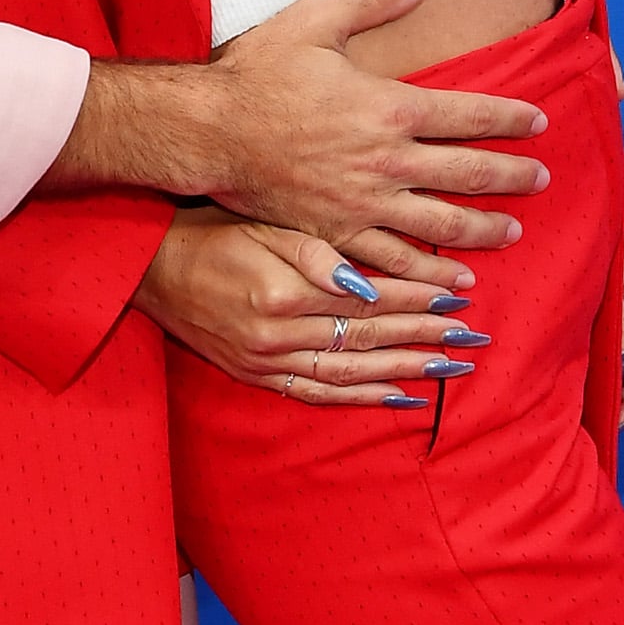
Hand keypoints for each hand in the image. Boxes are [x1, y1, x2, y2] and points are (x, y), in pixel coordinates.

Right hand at [135, 207, 486, 405]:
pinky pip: (319, 393)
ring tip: (450, 369)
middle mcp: (279, 336)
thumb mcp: (264, 225)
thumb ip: (318, 253)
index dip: (418, 296)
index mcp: (285, 292)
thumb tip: (370, 281)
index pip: (370, 297)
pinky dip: (361, 398)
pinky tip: (398, 398)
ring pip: (352, 372)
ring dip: (406, 372)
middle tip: (472, 337)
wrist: (151, 269)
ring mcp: (268, 362)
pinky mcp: (257, 377)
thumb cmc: (209, 232)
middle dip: (426, 337)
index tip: (459, 294)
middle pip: (369, 338)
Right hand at [202, 0, 549, 247]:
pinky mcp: (335, 233)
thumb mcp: (315, 19)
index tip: (538, 122)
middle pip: (469, 174)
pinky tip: (452, 278)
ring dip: (483, 228)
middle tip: (541, 179)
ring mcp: (362, 203)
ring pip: (441, 223)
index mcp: (389, 108)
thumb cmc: (257, 72)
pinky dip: (428, 270)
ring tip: (512, 231)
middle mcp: (386, 161)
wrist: (207, 130)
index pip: (472, 114)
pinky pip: (393, 258)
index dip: (512, 119)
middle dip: (512, 177)